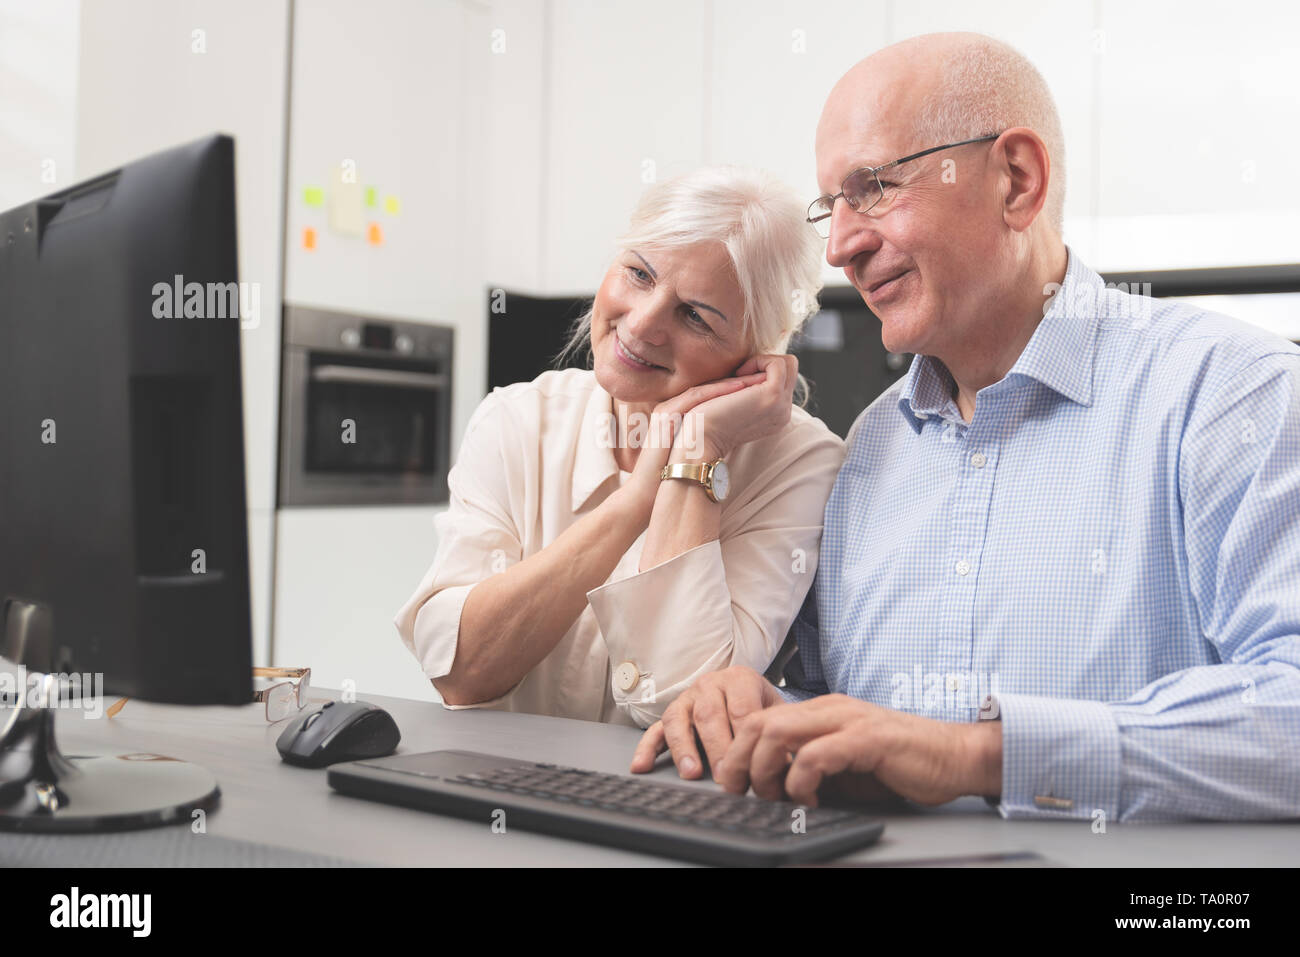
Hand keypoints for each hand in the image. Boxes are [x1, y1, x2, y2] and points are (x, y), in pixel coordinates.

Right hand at [622, 371, 765, 505]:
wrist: (644, 496)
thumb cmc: (671, 480)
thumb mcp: (693, 454)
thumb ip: (708, 441)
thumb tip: (734, 440)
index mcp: (676, 416)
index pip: (709, 396)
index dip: (734, 390)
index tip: (759, 388)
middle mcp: (670, 409)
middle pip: (707, 388)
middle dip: (737, 381)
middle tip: (764, 377)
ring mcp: (666, 411)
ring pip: (703, 389)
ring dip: (732, 383)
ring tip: (757, 378)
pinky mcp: (664, 417)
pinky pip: (695, 398)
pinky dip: (719, 391)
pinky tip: (740, 387)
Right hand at [630, 666, 781, 778]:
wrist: (746, 691)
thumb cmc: (762, 707)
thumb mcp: (777, 713)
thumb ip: (781, 733)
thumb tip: (789, 766)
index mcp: (740, 678)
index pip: (741, 708)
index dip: (745, 739)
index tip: (750, 765)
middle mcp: (711, 683)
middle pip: (710, 714)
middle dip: (717, 748)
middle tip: (725, 777)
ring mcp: (688, 698)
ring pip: (679, 719)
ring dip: (683, 748)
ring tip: (691, 773)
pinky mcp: (672, 713)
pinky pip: (655, 729)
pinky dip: (647, 748)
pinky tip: (642, 765)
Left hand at [674, 354, 797, 461]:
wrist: (701, 438)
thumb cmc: (707, 419)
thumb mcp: (735, 403)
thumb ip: (750, 390)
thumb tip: (757, 369)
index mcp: (776, 415)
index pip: (784, 380)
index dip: (762, 370)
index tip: (737, 380)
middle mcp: (784, 412)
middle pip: (790, 370)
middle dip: (765, 363)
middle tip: (740, 374)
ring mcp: (781, 406)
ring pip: (788, 364)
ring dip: (762, 361)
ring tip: (739, 375)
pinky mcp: (773, 395)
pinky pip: (778, 364)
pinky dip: (759, 361)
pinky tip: (739, 374)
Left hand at [716, 694, 1002, 806]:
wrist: (954, 757)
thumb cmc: (903, 763)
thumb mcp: (845, 764)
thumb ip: (812, 766)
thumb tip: (774, 787)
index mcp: (821, 710)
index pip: (760, 719)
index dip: (738, 751)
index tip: (734, 784)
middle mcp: (829, 708)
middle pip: (758, 722)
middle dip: (739, 760)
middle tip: (740, 793)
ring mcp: (846, 720)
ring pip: (777, 733)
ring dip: (764, 771)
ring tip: (774, 797)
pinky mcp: (865, 740)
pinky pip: (814, 756)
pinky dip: (800, 782)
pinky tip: (809, 800)